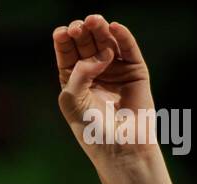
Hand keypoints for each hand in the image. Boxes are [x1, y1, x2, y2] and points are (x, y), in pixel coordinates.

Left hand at [54, 15, 156, 166]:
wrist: (121, 149)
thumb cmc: (93, 131)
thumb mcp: (73, 102)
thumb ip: (79, 75)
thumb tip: (99, 54)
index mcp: (74, 81)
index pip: (68, 53)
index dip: (64, 40)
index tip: (61, 33)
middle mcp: (94, 72)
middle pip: (87, 43)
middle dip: (82, 32)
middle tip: (79, 26)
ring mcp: (115, 70)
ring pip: (107, 42)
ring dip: (100, 29)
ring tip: (94, 21)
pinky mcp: (135, 70)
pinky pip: (128, 48)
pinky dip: (122, 36)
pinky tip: (114, 27)